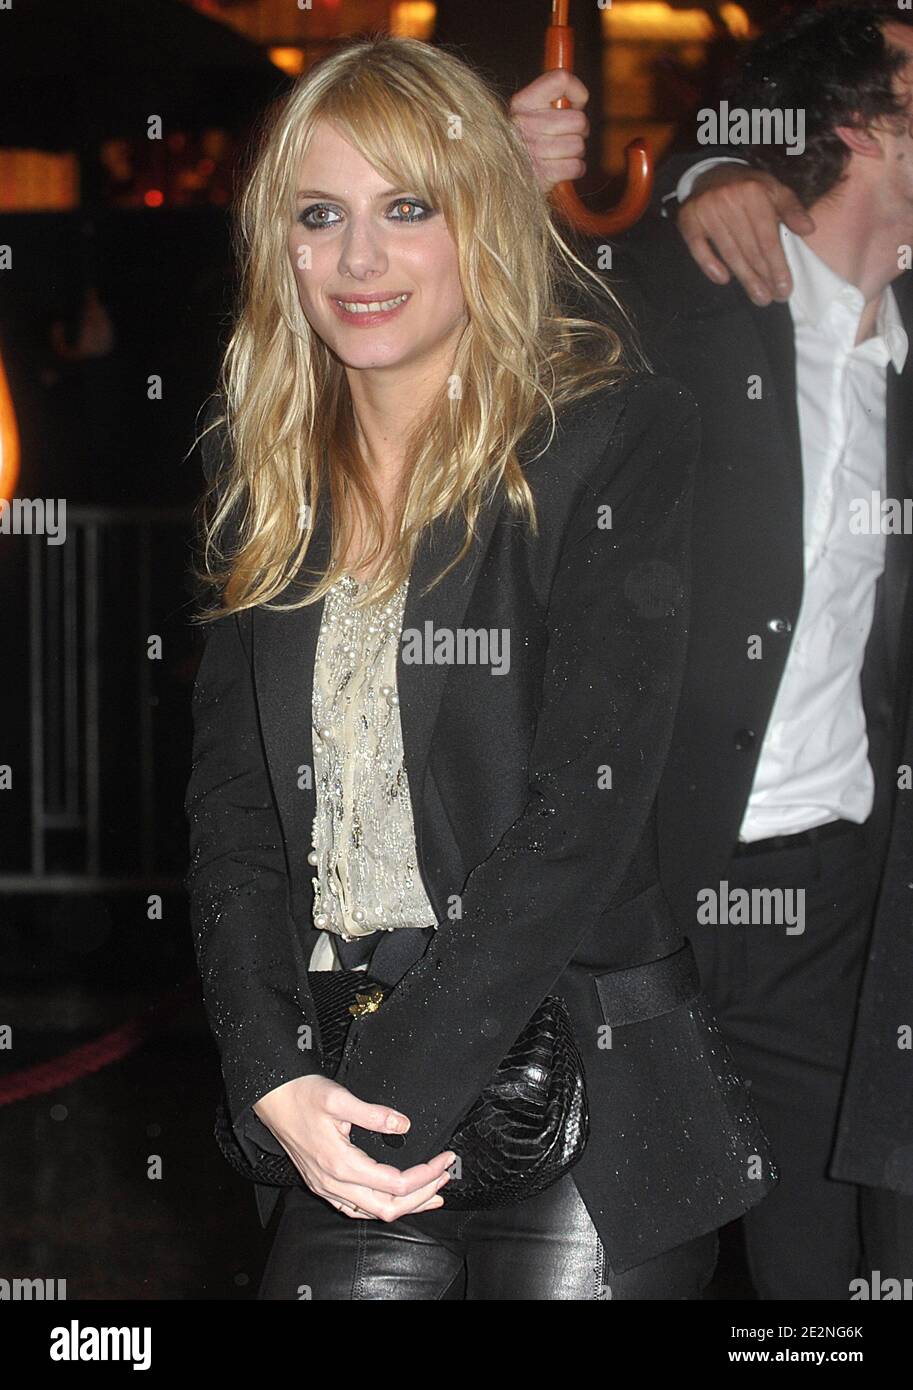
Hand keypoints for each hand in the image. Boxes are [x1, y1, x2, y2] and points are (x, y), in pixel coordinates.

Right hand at [253, 1074, 454, 1220]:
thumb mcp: (339, 1098)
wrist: (271, 1099)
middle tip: (445, 1176)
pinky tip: (393, 1198)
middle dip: (423, 1195)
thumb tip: (403, 1125)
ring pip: (372, 1212)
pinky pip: (356, 1208)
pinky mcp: (322, 1184)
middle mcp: (333, 1184)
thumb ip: (373, 1114)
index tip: (444, 1160)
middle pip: (388, 1207)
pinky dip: (381, 1206)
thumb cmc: (301, 1096)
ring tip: (430, 1193)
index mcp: (341, 1164)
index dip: (426, 1175)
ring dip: (405, 1205)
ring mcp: (326, 1188)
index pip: (396, 1184)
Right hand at [510, 70, 589, 192]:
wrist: (498, 181)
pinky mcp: (542, 175)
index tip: (574, 106)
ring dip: (575, 153)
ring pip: (578, 145)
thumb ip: (548, 100)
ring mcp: (534, 150)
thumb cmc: (519, 145)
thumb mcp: (524, 115)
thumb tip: (579, 100)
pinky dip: (574, 169)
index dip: (577, 93)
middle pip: (579, 120)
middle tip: (566, 136)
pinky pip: (576, 166)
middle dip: (579, 131)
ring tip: (560, 154)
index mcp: (522, 103)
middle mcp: (526, 123)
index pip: (561, 80)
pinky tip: (561, 168)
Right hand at [676, 166, 815, 304]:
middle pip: (749, 248)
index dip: (777, 265)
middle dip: (762, 277)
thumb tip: (808, 229)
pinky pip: (699, 249)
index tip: (784, 288)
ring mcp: (707, 210)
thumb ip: (792, 209)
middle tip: (770, 298)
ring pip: (728, 252)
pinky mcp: (688, 219)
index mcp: (754, 192)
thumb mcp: (775, 191)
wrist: (713, 173)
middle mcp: (729, 200)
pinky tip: (724, 280)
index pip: (767, 238)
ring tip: (757, 296)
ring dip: (744, 278)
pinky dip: (710, 265)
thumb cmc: (749, 188)